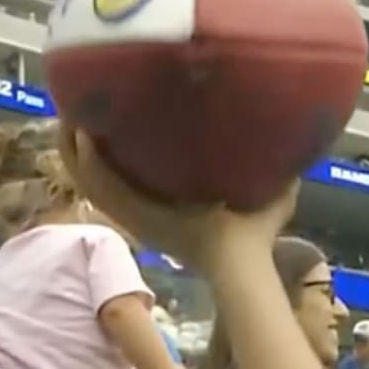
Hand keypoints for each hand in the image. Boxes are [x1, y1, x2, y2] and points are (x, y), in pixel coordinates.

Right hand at [58, 125, 297, 273]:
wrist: (242, 258)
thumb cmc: (254, 234)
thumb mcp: (264, 191)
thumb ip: (277, 168)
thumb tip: (298, 143)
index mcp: (162, 205)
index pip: (122, 174)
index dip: (107, 148)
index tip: (106, 116)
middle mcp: (138, 209)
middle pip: (93, 172)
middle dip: (80, 141)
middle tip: (77, 110)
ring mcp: (130, 212)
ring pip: (85, 175)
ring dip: (72, 146)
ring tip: (69, 112)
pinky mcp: (129, 212)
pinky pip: (95, 182)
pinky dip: (85, 158)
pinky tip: (81, 131)